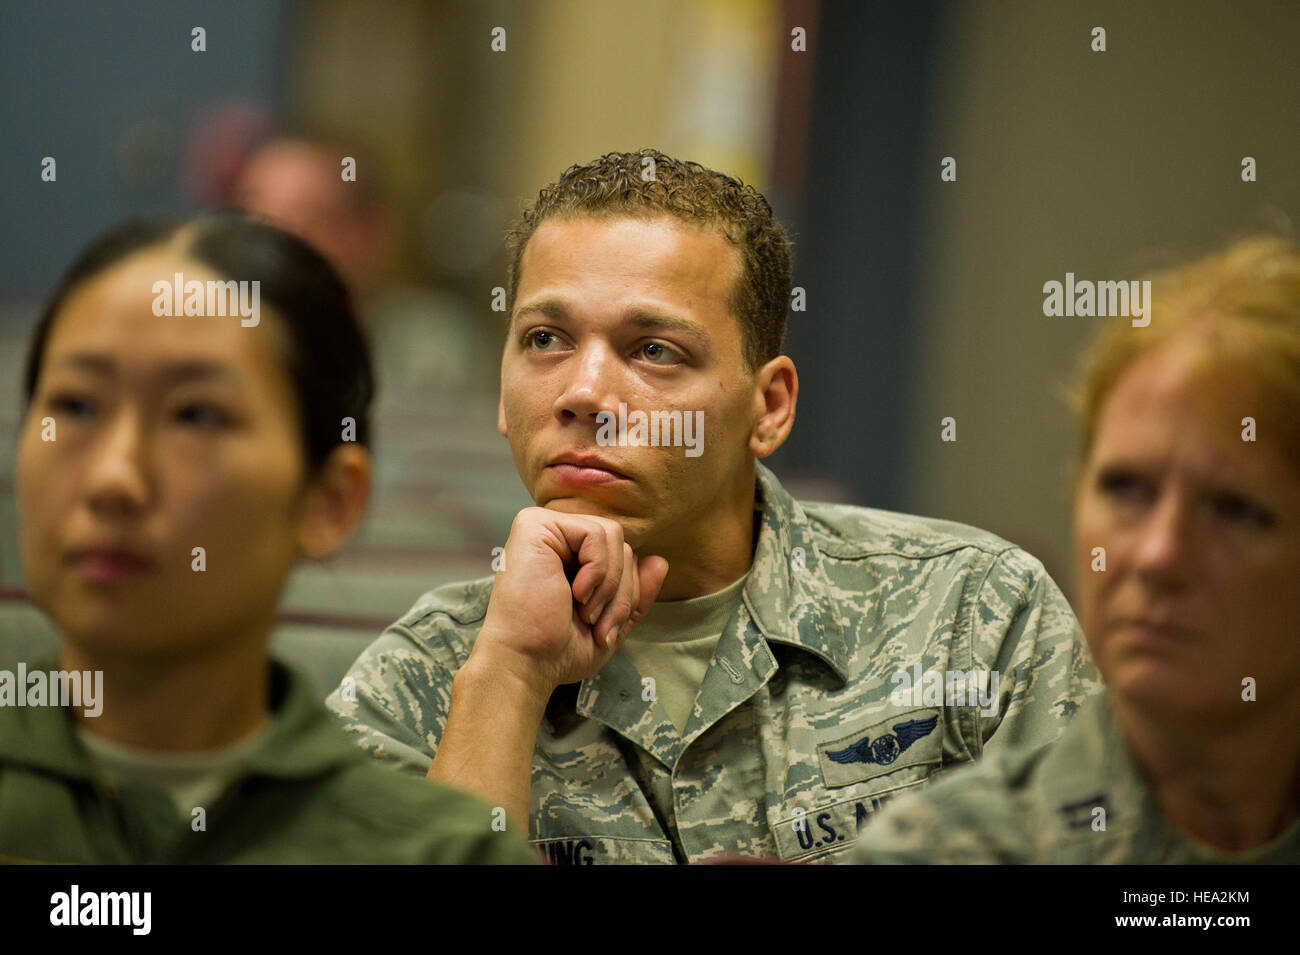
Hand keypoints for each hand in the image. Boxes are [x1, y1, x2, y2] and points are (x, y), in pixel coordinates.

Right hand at [473, 507, 668, 693]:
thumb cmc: (558, 649)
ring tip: (585, 610)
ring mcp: (544, 527)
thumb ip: (635, 592)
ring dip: (610, 584)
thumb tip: (660, 560)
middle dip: (621, 591)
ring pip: (614, 536)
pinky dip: (598, 569)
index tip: (603, 631)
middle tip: (595, 623)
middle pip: (621, 545)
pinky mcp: (535, 524)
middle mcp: (555, 537)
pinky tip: (575, 593)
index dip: (626, 593)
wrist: (526, 662)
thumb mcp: (610, 621)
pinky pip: (597, 533)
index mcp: (569, 557)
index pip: (622, 556)